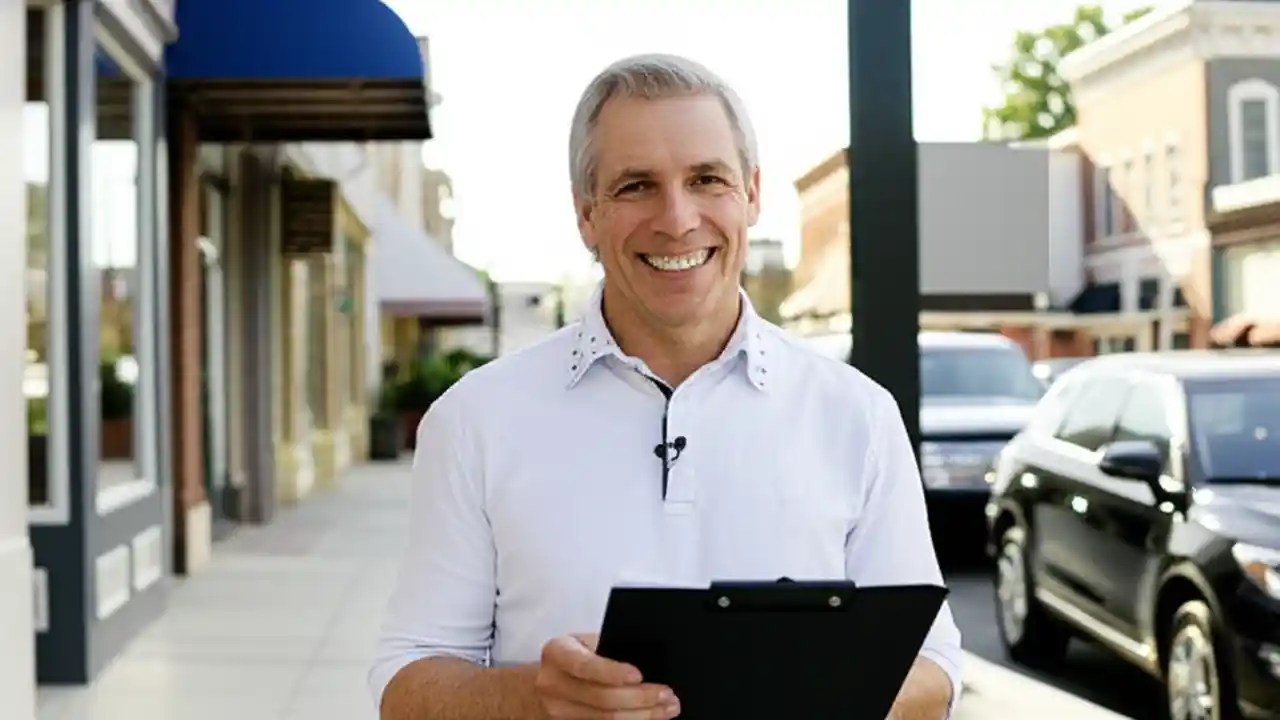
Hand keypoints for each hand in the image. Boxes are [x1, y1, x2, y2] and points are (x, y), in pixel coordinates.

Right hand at [534, 633, 680, 718]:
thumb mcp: (585, 643)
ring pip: (605, 719)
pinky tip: (649, 719)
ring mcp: (557, 712)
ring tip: (667, 709)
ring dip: (642, 716)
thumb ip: (607, 649)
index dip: (613, 672)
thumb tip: (650, 662)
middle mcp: (552, 684)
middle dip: (640, 698)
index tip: (639, 675)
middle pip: (600, 698)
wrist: (546, 681)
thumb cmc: (576, 656)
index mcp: (558, 652)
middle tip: (667, 695)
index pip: (585, 665)